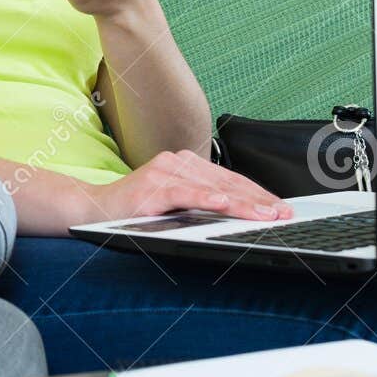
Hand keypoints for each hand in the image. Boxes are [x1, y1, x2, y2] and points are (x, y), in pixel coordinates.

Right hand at [90, 148, 293, 222]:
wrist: (94, 209)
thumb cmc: (136, 209)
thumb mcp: (176, 205)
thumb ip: (203, 203)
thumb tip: (244, 213)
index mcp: (186, 164)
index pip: (231, 180)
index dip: (259, 195)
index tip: (282, 209)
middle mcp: (177, 162)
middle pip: (227, 183)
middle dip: (258, 201)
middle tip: (282, 215)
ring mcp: (164, 171)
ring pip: (211, 188)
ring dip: (241, 203)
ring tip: (264, 214)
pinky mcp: (151, 186)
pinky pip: (184, 193)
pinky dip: (205, 198)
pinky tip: (222, 204)